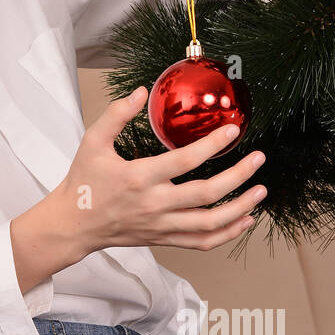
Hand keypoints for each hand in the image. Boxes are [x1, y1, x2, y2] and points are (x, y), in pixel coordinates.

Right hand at [57, 86, 265, 259]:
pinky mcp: (163, 238)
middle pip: (207, 193)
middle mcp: (154, 205)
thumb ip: (116, 114)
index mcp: (139, 177)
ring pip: (210, 222)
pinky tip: (245, 220)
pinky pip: (202, 242)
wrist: (73, 224)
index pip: (185, 161)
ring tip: (261, 191)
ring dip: (241, 207)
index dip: (213, 145)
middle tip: (259, 158)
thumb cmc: (83, 181)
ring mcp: (161, 225)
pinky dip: (227, 234)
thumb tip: (141, 92)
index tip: (232, 131)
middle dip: (239, 176)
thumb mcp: (93, 141)